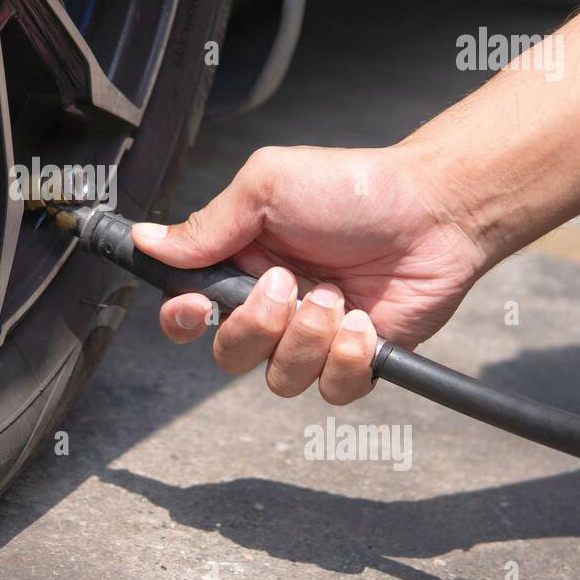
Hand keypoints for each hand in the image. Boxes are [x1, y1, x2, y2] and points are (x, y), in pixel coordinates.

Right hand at [131, 145, 487, 404]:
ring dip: (307, 338)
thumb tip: (145, 241)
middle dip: (254, 326)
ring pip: (278, 379)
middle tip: (287, 284)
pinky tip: (364, 320)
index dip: (183, 319)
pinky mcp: (355, 361)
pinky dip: (346, 358)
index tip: (198, 306)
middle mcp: (271, 307)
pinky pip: (330, 391)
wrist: (434, 210)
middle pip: (228, 354)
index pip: (188, 312)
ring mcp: (313, 338)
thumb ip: (206, 225)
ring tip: (337, 297)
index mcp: (240, 265)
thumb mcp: (266, 188)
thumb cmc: (352, 188)